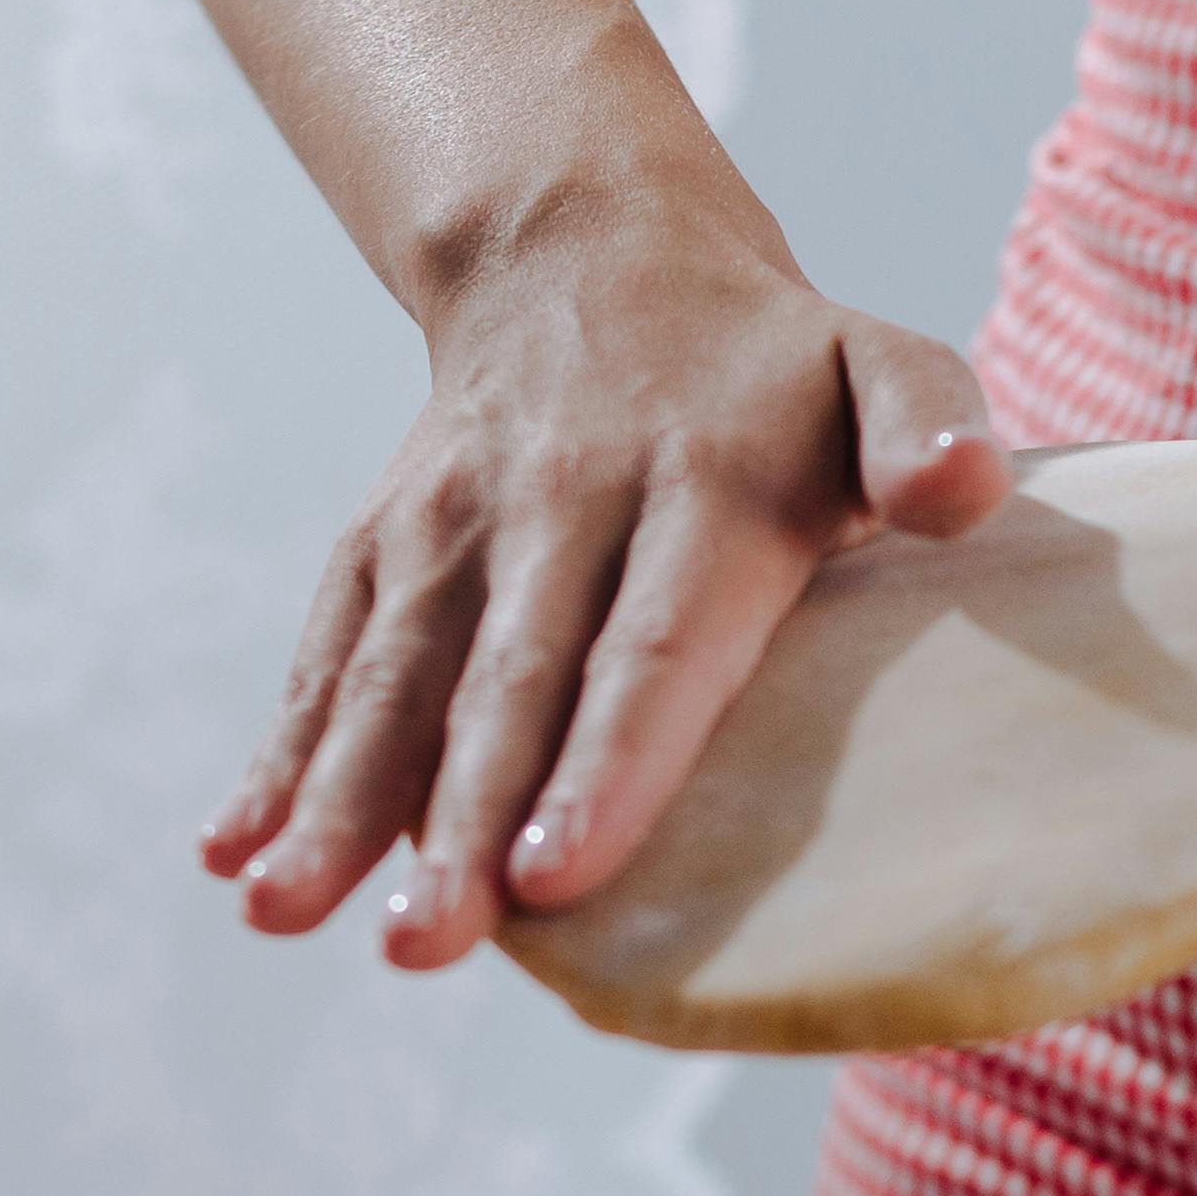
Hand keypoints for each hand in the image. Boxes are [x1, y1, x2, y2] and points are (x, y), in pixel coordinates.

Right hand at [207, 210, 1010, 967]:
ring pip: (394, 677)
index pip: (653, 645)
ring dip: (341, 803)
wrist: (585, 247)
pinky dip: (280, 753)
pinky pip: (326, 654)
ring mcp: (456, 525)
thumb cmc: (769, 367)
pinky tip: (235, 853)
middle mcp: (561, 504)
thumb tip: (961, 493)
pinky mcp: (383, 542)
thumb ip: (928, 421)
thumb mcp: (875, 357)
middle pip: (508, 685)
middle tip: (423, 948)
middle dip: (458, 824)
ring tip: (289, 915)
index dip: (606, 763)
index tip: (558, 874)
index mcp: (700, 484)